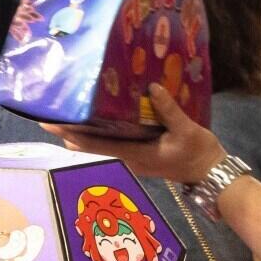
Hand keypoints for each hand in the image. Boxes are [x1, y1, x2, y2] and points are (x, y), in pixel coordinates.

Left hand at [44, 84, 225, 183]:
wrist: (210, 172)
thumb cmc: (199, 153)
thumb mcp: (186, 130)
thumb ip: (168, 110)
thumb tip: (151, 87)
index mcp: (135, 154)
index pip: (95, 145)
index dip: (71, 134)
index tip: (51, 124)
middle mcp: (127, 159)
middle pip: (91, 146)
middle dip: (70, 132)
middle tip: (50, 114)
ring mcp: (132, 158)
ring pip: (100, 145)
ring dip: (83, 132)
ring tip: (66, 114)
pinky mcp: (138, 155)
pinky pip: (112, 143)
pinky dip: (100, 133)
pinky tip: (96, 119)